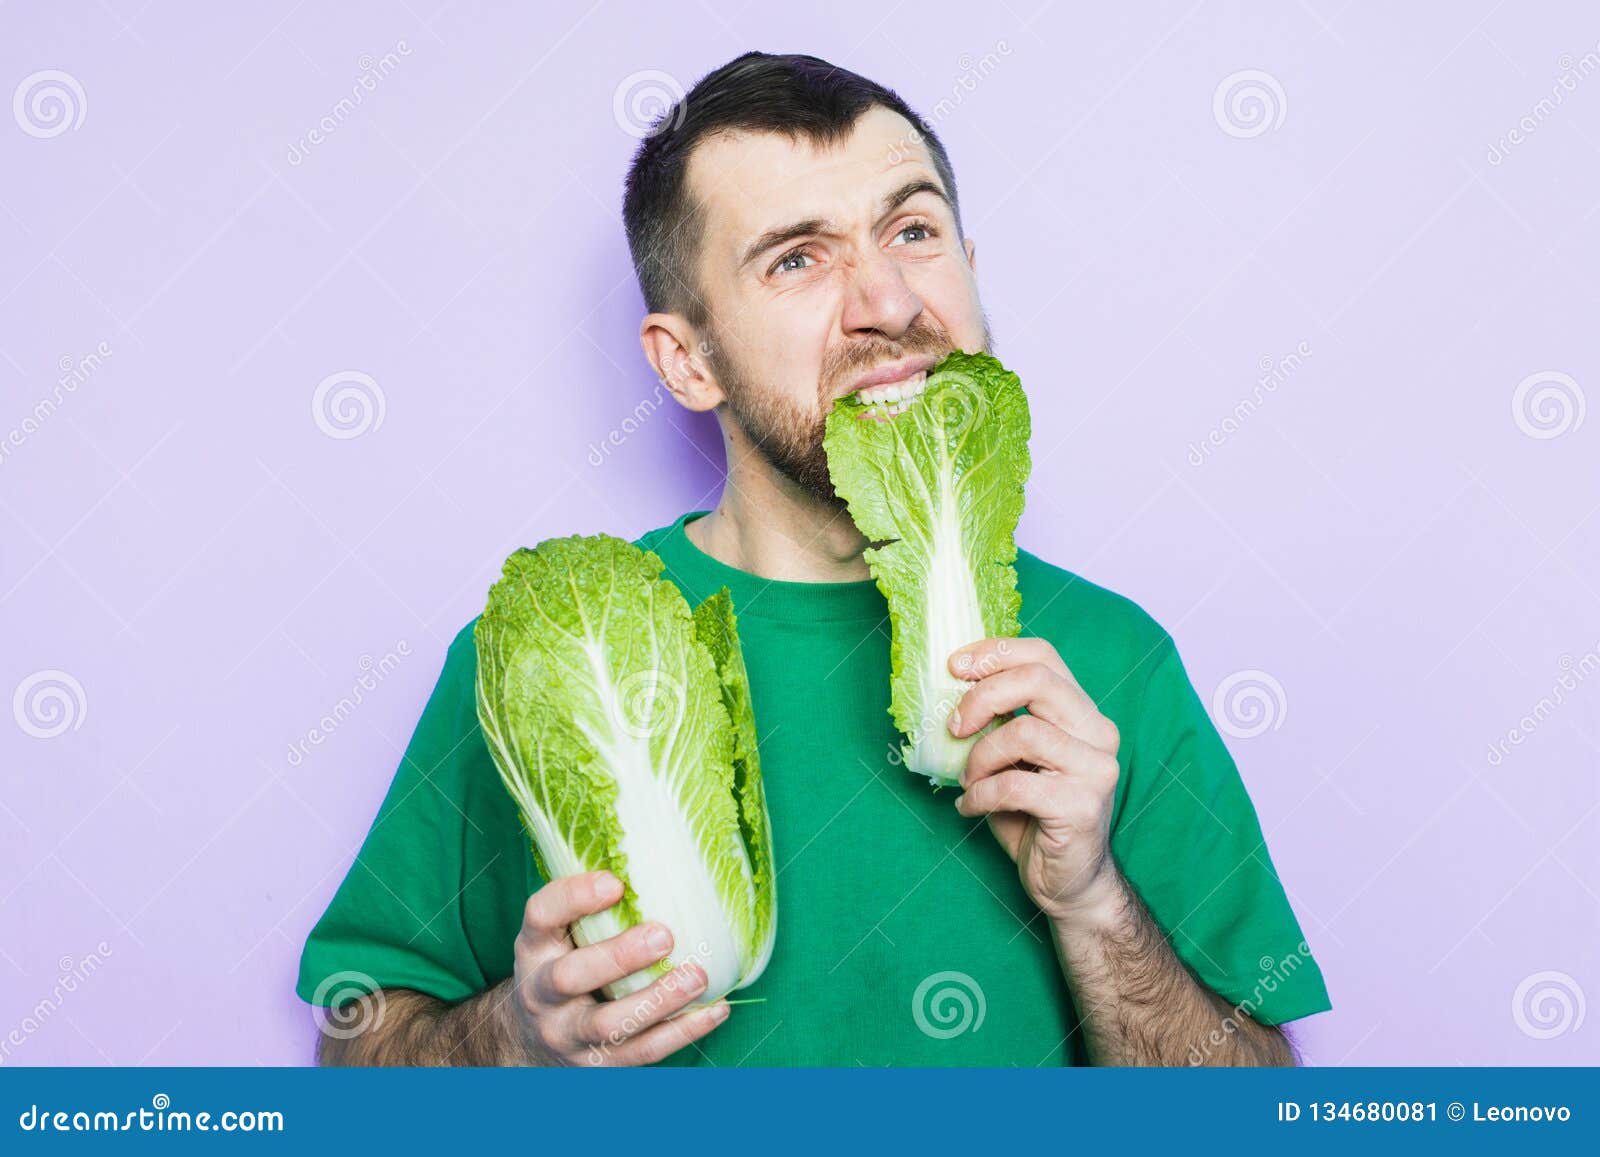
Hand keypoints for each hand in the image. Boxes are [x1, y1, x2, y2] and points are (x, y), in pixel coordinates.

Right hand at [502, 871, 728, 1065]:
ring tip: (697, 976)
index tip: (615, 881)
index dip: (572, 897)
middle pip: (569, 978)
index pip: (540, 916)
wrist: (531, 1039)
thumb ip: (590, 902)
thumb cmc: (562, 964)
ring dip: (658, 1001)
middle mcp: (541, 993)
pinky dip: (682, 1032)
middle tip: (664, 935)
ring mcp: (567, 1034)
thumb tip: (656, 850)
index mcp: (534, 948)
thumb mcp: (559, 932)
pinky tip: (716, 1010)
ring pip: (609, 1025)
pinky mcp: (597, 1065)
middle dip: (618, 957)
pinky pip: (642, 1053)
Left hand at [946, 637, 1122, 920]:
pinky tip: (971, 808)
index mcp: (1082, 713)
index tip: (955, 666)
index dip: (995, 652)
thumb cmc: (1035, 817)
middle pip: (1037, 681)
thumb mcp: (1014, 759)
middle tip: (954, 725)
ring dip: (980, 756)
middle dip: (982, 696)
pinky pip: (1015, 785)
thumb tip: (950, 687)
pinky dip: (981, 795)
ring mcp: (1096, 769)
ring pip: (1024, 732)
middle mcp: (1098, 734)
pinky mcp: (1082, 806)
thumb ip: (998, 722)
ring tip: (969, 780)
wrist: (1070, 882)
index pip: (1043, 656)